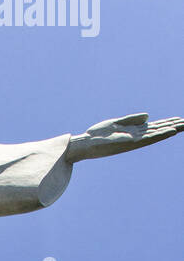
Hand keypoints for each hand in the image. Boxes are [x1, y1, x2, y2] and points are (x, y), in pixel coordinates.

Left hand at [66, 113, 183, 162]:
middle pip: (159, 130)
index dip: (167, 123)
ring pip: (157, 134)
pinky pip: (148, 138)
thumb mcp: (117, 123)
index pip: (155, 127)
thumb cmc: (99, 135)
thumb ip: (132, 119)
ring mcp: (134, 140)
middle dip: (173, 126)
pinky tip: (170, 131)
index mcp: (134, 131)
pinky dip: (160, 134)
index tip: (180, 120)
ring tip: (183, 125)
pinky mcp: (130, 143)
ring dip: (170, 130)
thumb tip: (148, 116)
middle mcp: (137, 137)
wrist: (86, 144)